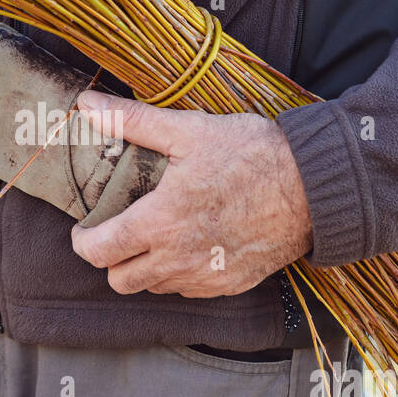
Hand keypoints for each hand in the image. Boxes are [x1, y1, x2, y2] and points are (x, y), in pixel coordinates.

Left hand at [70, 90, 312, 297]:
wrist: (314, 187)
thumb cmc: (253, 155)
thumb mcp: (189, 131)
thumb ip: (132, 121)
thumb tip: (87, 105)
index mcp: (159, 223)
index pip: (98, 252)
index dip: (83, 241)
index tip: (87, 227)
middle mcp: (177, 260)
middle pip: (120, 281)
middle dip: (112, 260)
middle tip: (120, 232)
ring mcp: (205, 278)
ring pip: (154, 288)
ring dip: (146, 268)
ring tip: (157, 235)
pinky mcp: (229, 285)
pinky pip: (189, 290)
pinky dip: (180, 274)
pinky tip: (191, 244)